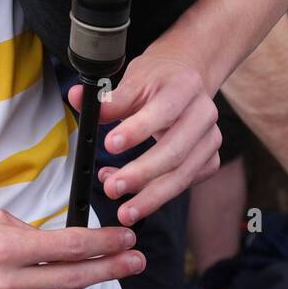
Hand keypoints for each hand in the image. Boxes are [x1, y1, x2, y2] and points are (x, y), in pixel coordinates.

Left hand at [71, 52, 220, 224]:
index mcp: (185, 86)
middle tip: (113, 188)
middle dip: (142, 174)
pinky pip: (184, 183)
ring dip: (151, 196)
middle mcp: (204, 113)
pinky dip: (158, 194)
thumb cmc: (158, 79)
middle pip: (175, 150)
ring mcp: (210, 138)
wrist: (187, 78)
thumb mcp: (134, 79)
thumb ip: (108, 97)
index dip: (137, 130)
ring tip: (124, 210)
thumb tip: (77, 98)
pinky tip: (134, 196)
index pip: (163, 111)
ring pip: (183, 174)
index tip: (110, 144)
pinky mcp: (209, 159)